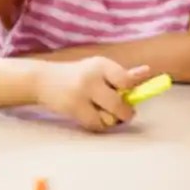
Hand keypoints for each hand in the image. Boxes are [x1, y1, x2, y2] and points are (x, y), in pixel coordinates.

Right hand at [33, 57, 152, 131]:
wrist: (43, 80)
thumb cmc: (78, 75)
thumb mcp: (98, 69)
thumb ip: (121, 75)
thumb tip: (146, 72)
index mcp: (102, 64)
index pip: (127, 80)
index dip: (132, 91)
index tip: (129, 95)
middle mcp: (92, 77)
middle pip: (119, 103)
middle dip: (125, 112)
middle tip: (124, 114)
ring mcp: (81, 93)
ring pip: (109, 116)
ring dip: (111, 120)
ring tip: (104, 113)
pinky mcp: (73, 108)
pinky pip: (96, 124)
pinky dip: (99, 125)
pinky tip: (93, 117)